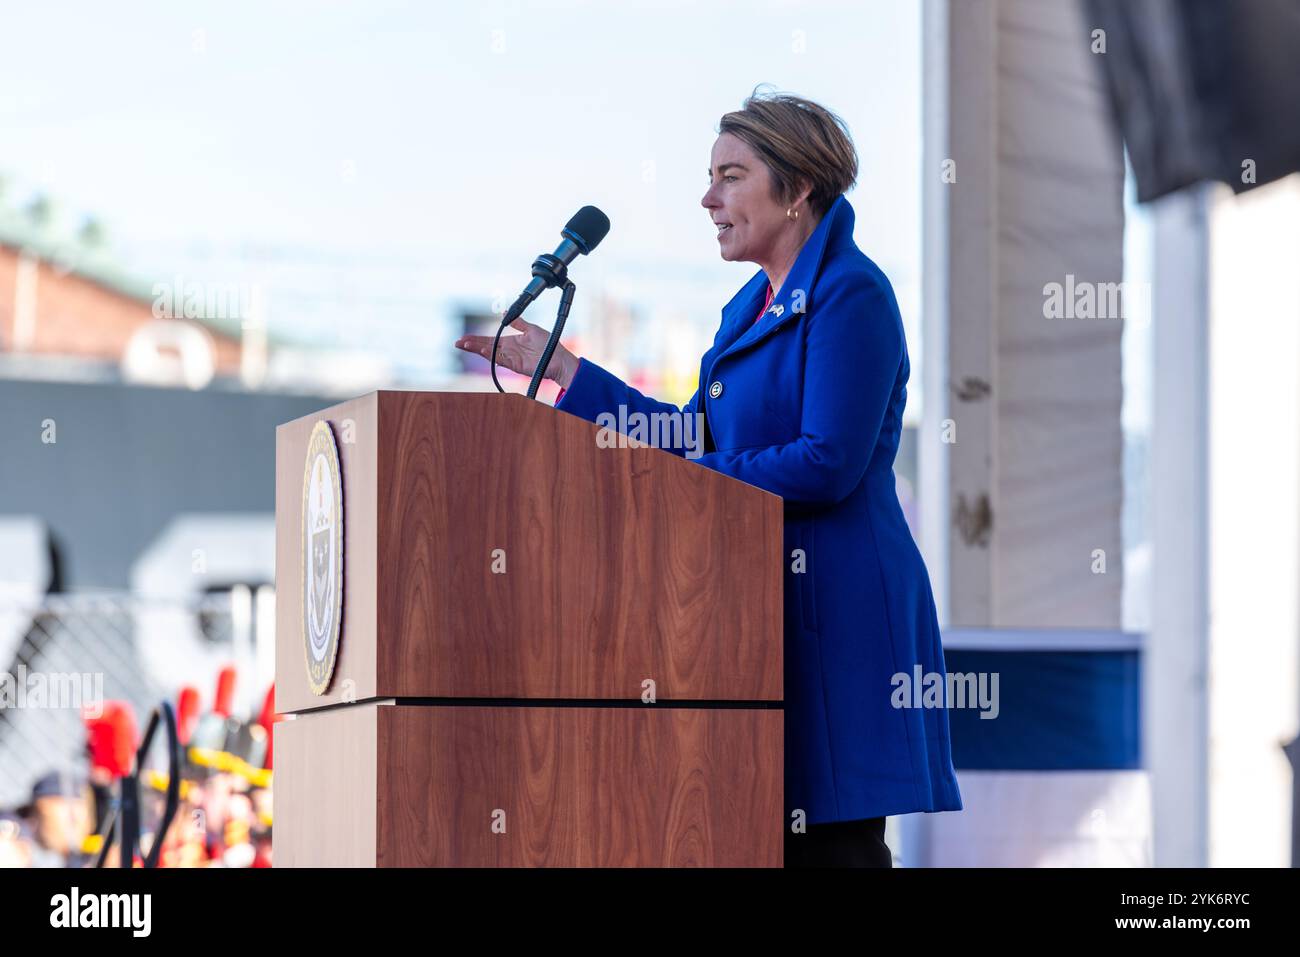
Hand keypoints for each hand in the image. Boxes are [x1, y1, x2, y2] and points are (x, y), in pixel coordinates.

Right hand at [454, 317, 579, 388]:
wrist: (559, 358)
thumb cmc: (548, 344)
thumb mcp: (531, 328)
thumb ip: (517, 322)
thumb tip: (505, 312)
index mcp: (510, 342)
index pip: (489, 340)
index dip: (476, 339)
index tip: (464, 337)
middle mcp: (509, 351)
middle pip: (486, 347)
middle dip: (471, 345)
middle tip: (457, 343)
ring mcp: (512, 359)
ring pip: (490, 353)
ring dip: (478, 349)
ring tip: (465, 345)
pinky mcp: (517, 365)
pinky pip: (501, 360)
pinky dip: (492, 355)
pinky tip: (483, 350)